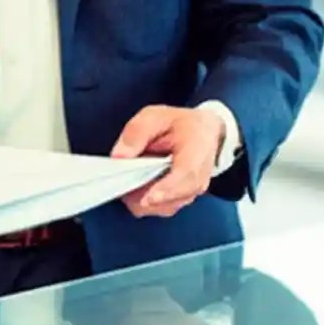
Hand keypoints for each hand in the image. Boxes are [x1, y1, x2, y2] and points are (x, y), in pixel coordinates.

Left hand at [110, 106, 225, 217]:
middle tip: (122, 183)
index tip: (148, 198)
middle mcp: (199, 178)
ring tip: (128, 179)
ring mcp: (191, 193)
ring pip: (162, 207)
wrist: (204, 133)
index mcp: (197, 151)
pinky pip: (158, 208)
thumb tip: (119, 156)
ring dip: (141, 198)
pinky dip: (143, 200)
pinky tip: (134, 185)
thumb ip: (136, 133)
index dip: (167, 189)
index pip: (186, 176)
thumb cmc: (180, 125)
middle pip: (172, 198)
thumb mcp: (155, 117)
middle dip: (143, 195)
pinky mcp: (181, 200)